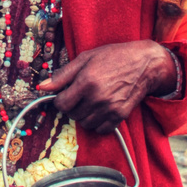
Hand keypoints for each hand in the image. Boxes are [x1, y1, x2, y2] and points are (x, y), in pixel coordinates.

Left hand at [39, 41, 176, 133]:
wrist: (144, 63)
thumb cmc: (113, 56)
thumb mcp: (85, 58)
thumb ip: (63, 75)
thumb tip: (43, 87)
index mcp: (86, 81)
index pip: (61, 104)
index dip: (60, 99)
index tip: (66, 94)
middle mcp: (97, 98)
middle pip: (72, 114)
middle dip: (72, 106)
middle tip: (80, 94)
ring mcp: (110, 109)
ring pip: (85, 124)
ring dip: (84, 115)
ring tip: (90, 101)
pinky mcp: (120, 116)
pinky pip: (100, 129)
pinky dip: (97, 122)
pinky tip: (100, 109)